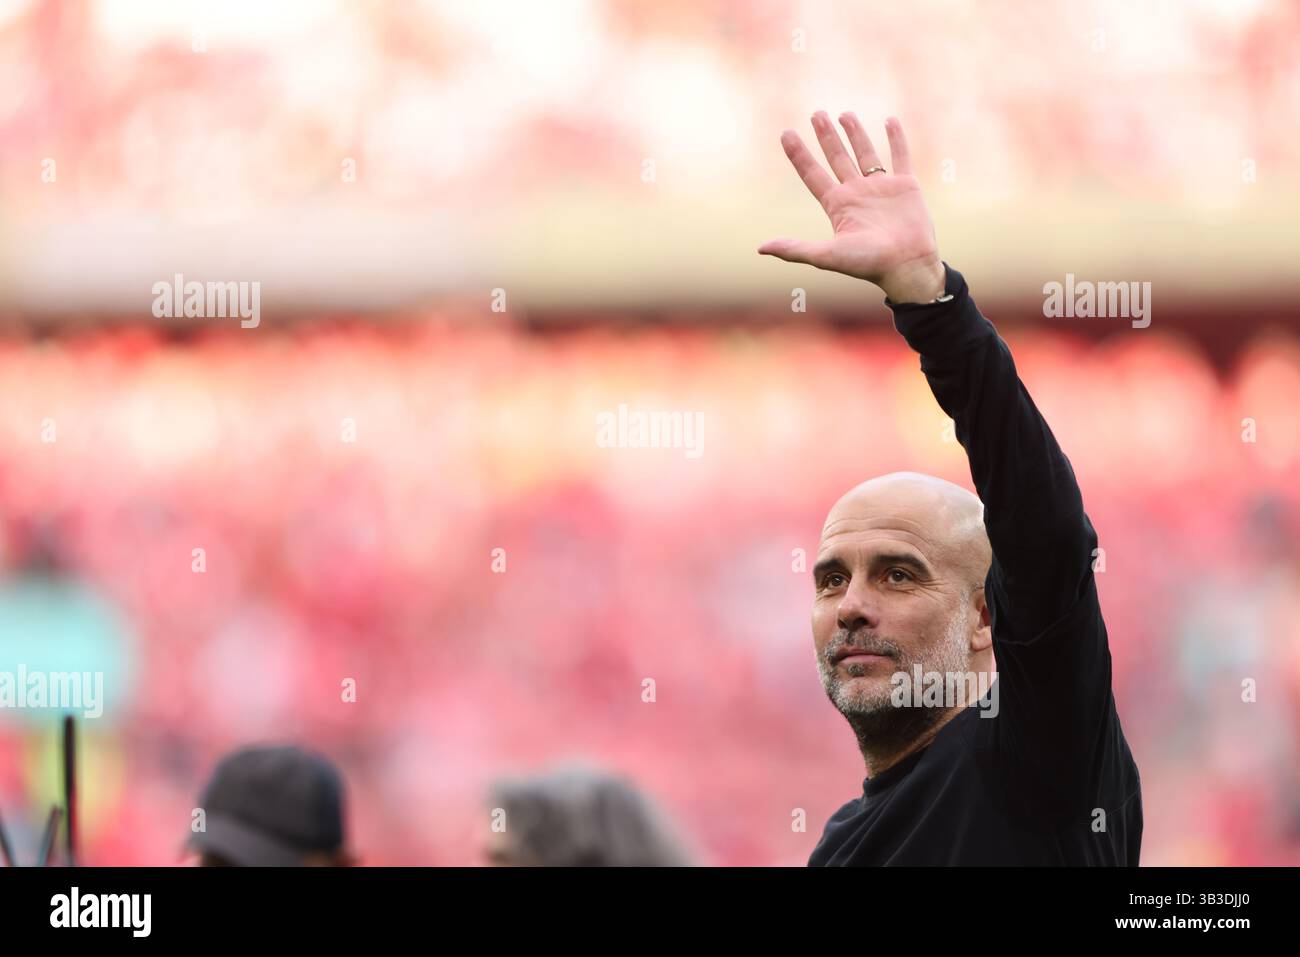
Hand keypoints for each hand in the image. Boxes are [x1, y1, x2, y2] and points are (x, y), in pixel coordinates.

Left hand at [758, 112, 945, 303]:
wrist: (907, 267)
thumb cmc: (868, 264)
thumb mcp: (827, 255)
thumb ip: (795, 249)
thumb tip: (760, 248)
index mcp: (838, 206)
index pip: (812, 174)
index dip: (798, 154)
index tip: (786, 133)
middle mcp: (857, 193)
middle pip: (837, 158)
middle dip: (826, 136)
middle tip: (816, 114)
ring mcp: (881, 189)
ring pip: (865, 153)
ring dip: (855, 133)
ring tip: (844, 114)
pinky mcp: (906, 187)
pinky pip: (900, 157)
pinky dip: (896, 138)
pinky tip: (890, 120)